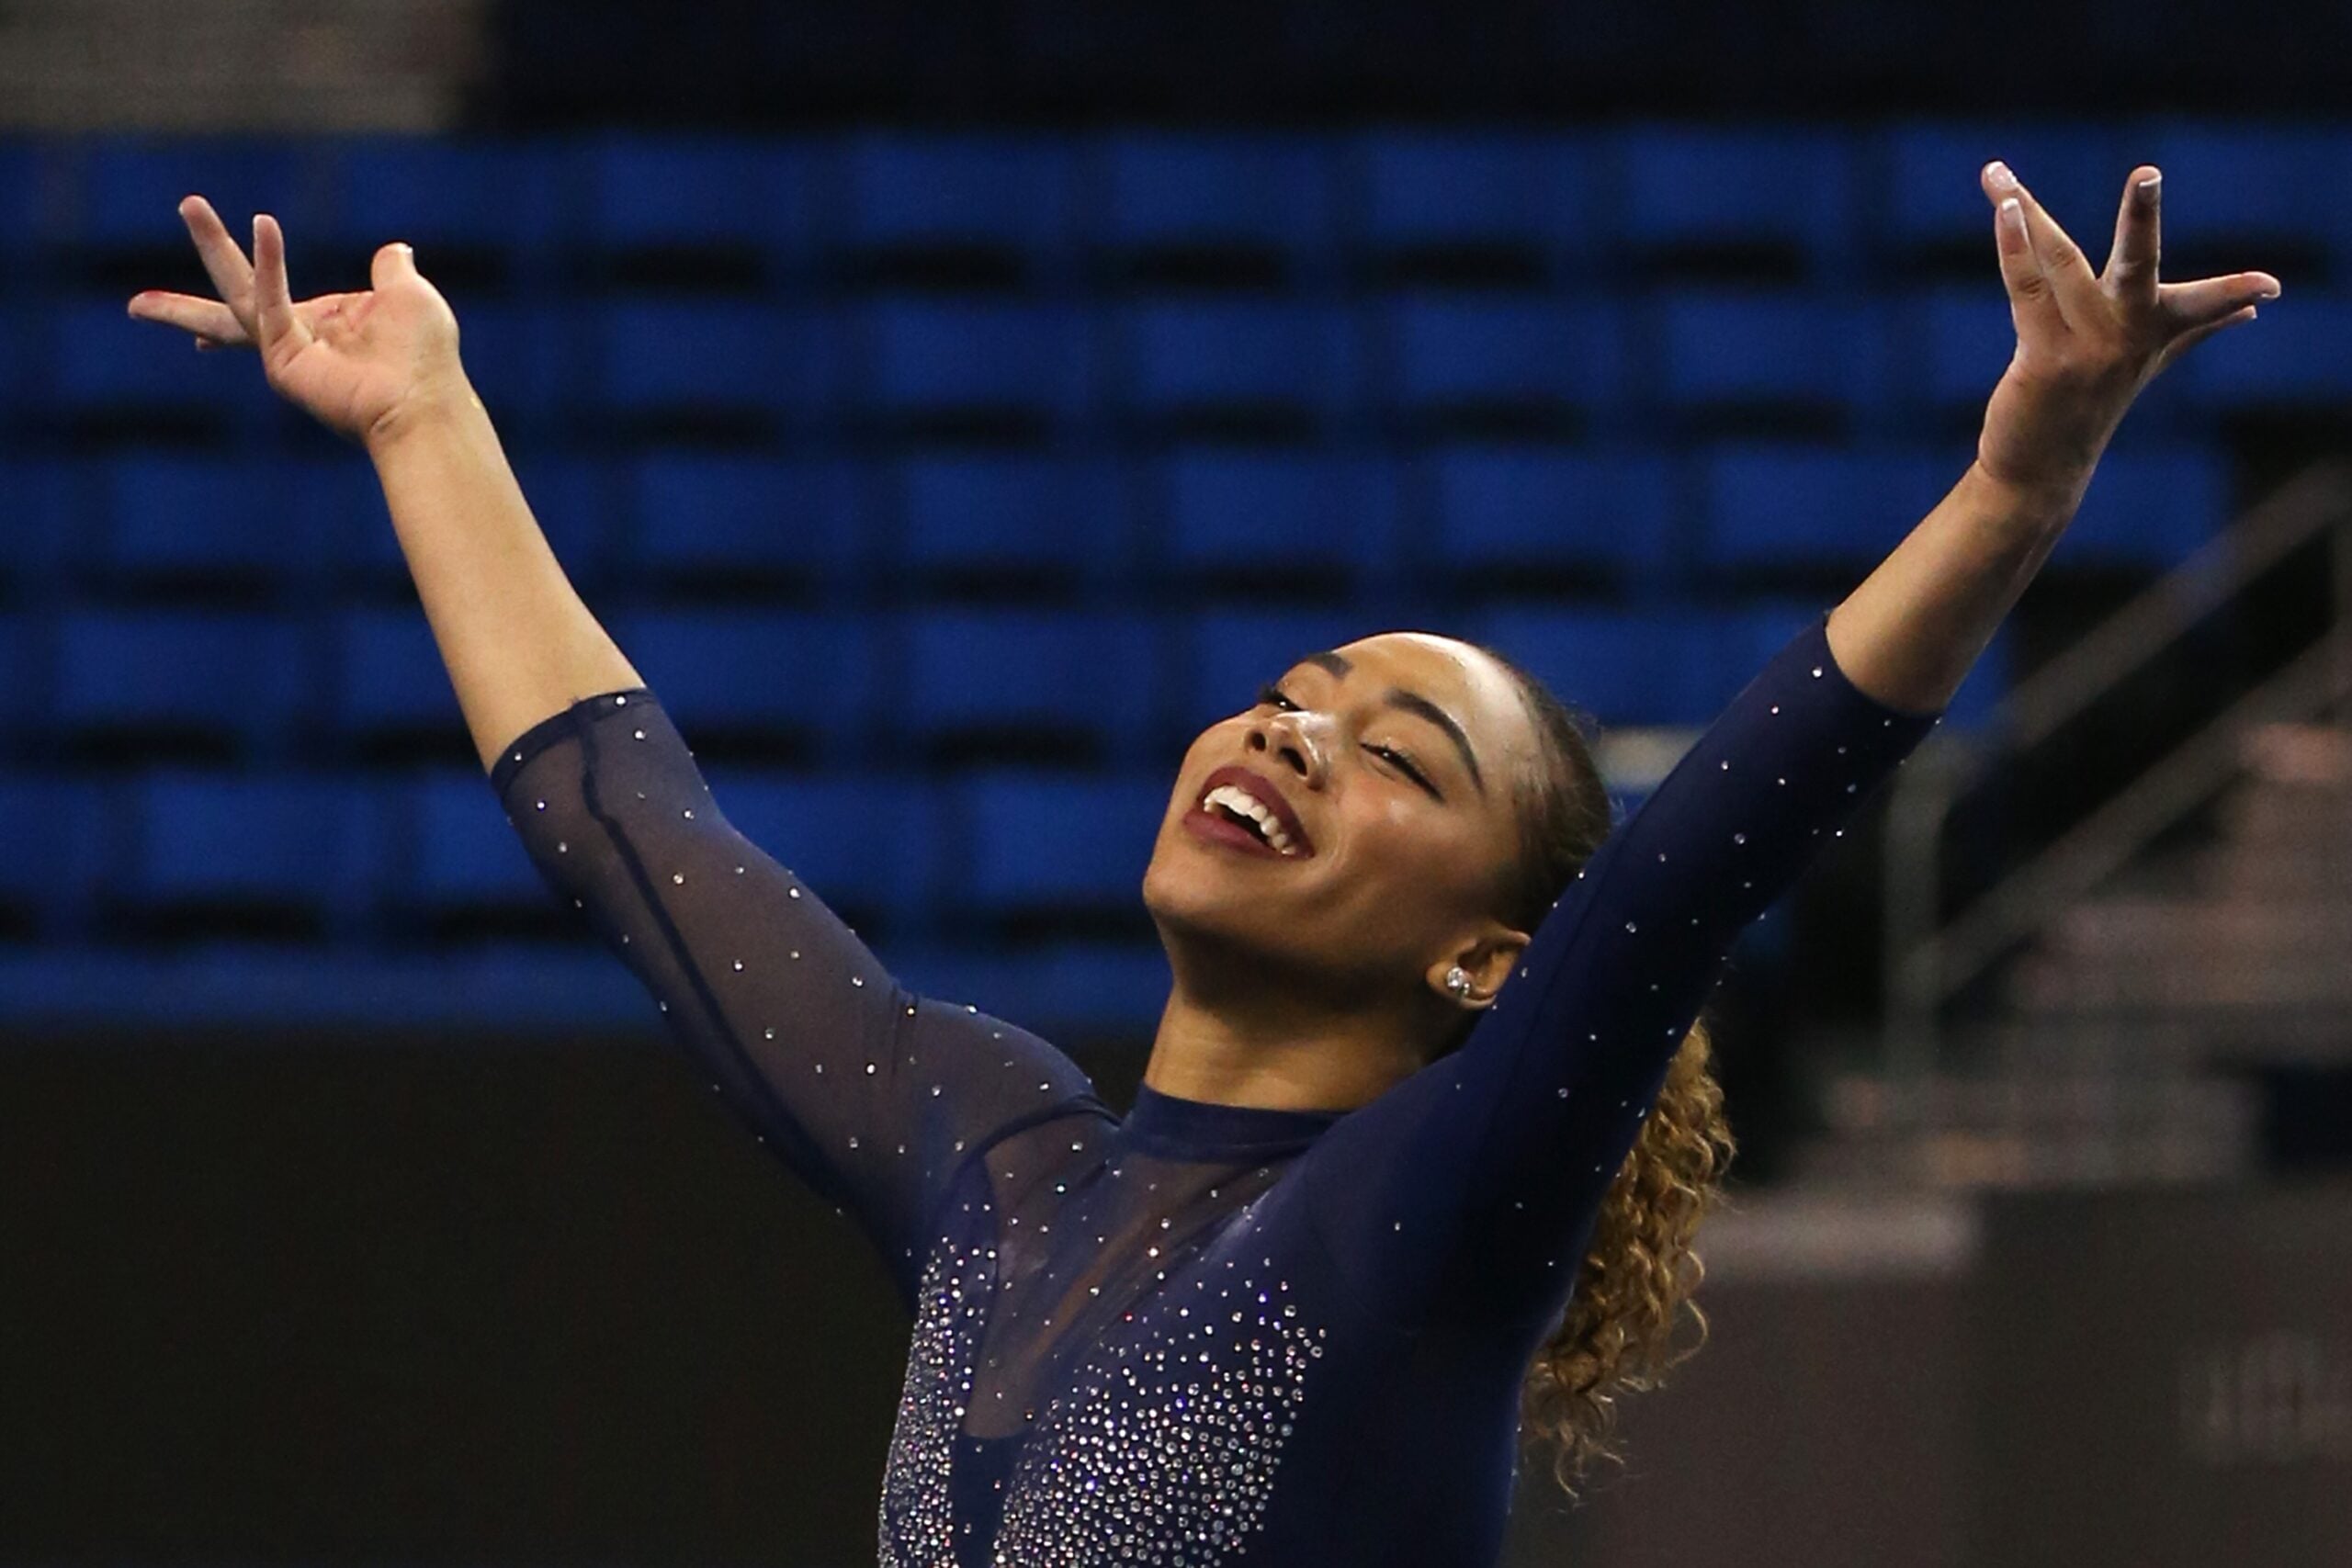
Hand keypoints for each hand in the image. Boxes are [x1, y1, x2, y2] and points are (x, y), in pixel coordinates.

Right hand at [126, 195, 470, 446]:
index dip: (260, 274)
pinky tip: (265, 224)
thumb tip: (396, 250)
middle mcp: (300, 338)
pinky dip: (269, 265)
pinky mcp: (283, 360)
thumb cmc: (426, 359)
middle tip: (188, 203)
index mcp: (326, 325)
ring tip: (190, 203)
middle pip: (239, 292)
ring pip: (237, 292)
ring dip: (213, 245)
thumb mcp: (410, 297)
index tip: (244, 253)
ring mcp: (286, 351)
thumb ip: (392, 271)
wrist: (425, 403)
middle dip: (213, 249)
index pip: (278, 297)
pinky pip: (271, 302)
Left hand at [1974, 160, 2280, 510]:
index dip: (2236, 293)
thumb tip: (2254, 309)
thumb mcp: (2148, 363)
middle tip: (2147, 173)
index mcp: (2154, 333)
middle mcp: (2125, 337)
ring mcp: (2085, 348)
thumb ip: (2198, 328)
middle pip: (2138, 265)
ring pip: (2060, 263)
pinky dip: (2013, 249)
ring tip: (2000, 175)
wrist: (2039, 471)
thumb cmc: (2091, 407)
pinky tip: (2003, 212)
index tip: (2270, 289)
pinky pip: (2027, 289)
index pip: (2204, 306)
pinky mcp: (2043, 358)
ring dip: (2027, 215)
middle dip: (2142, 217)